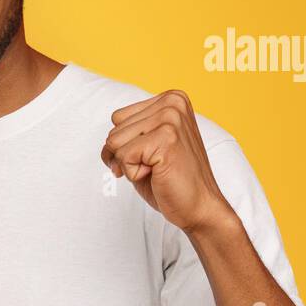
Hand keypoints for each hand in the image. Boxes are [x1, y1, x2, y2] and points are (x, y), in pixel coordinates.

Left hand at [102, 89, 235, 233]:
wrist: (199, 207)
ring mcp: (171, 119)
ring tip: (157, 169)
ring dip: (129, 164)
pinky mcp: (166, 138)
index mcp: (171, 99)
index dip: (125, 144)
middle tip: (154, 167)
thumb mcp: (146, 147)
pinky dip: (134, 173)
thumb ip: (127, 133)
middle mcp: (172, 103)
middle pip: (114, 129)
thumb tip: (106, 142)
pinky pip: (123, 156)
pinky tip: (158, 174)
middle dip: (125, 155)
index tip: (149, 156)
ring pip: (114, 142)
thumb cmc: (171, 180)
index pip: (118, 118)